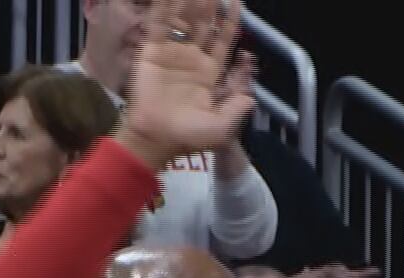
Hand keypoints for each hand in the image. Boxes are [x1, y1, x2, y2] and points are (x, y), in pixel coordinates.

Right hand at [115, 0, 252, 169]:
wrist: (156, 139)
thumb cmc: (188, 136)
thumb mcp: (222, 127)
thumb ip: (238, 108)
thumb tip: (251, 97)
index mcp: (208, 73)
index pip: (223, 40)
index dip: (230, 21)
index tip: (237, 1)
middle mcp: (191, 59)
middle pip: (204, 25)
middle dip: (210, 6)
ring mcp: (171, 54)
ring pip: (183, 20)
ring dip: (191, 2)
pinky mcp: (152, 53)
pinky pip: (159, 24)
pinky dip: (163, 7)